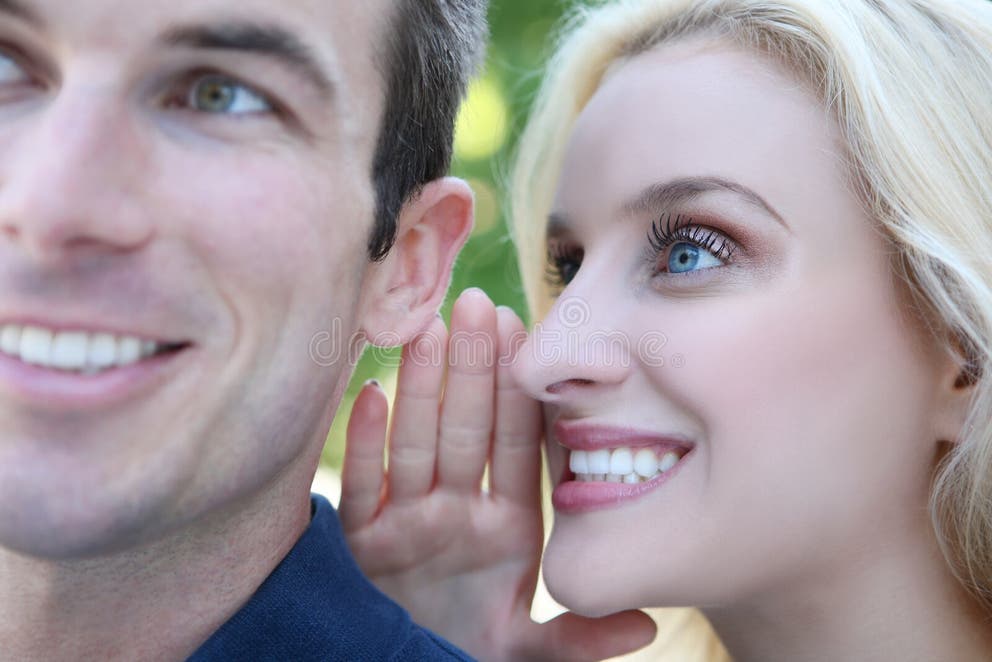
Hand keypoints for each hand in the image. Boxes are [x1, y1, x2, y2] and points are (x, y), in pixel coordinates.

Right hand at [339, 289, 655, 660]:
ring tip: (424, 329)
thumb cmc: (473, 654)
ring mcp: (409, 521)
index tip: (523, 332)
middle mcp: (458, 510)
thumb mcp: (529, 651)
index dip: (519, 390)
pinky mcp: (363, 541)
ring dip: (420, 388)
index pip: (516, 444)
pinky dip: (363, 442)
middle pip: (466, 428)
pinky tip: (368, 393)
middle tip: (476, 304)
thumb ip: (580, 640)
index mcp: (507, 523)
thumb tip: (646, 626)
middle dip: (472, 368)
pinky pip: (363, 484)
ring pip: (416, 442)